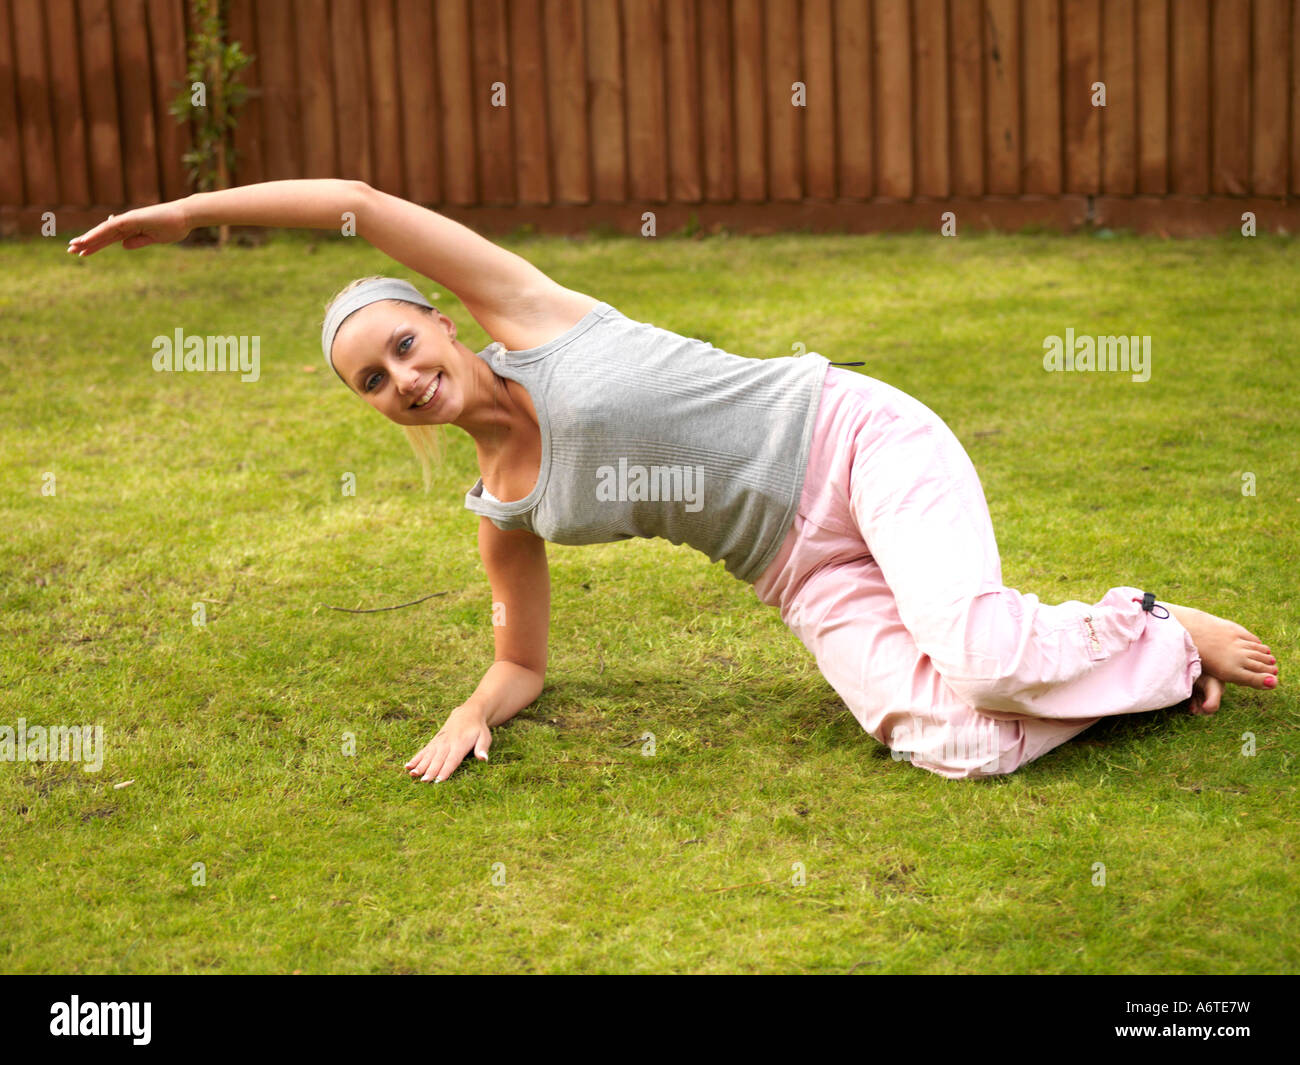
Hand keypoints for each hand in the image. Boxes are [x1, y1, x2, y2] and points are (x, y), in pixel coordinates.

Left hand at [66, 200, 192, 256]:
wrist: (186, 216)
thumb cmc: (175, 226)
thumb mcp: (155, 239)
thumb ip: (138, 241)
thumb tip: (122, 246)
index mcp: (132, 229)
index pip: (109, 238)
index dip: (95, 245)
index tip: (83, 252)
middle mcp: (127, 223)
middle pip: (103, 234)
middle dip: (87, 243)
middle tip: (70, 250)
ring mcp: (128, 220)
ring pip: (103, 231)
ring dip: (88, 239)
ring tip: (73, 247)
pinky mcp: (131, 219)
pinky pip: (111, 227)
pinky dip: (98, 233)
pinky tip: (87, 240)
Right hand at [405, 704, 492, 782]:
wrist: (467, 713)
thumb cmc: (477, 729)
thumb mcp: (485, 736)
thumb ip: (483, 748)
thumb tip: (483, 759)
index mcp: (460, 744)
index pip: (452, 760)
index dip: (445, 770)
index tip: (439, 780)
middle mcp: (447, 744)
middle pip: (438, 760)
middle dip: (431, 771)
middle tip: (424, 781)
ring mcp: (439, 742)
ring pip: (428, 756)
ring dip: (420, 765)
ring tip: (412, 774)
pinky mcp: (433, 742)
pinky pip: (423, 751)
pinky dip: (415, 758)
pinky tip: (407, 766)